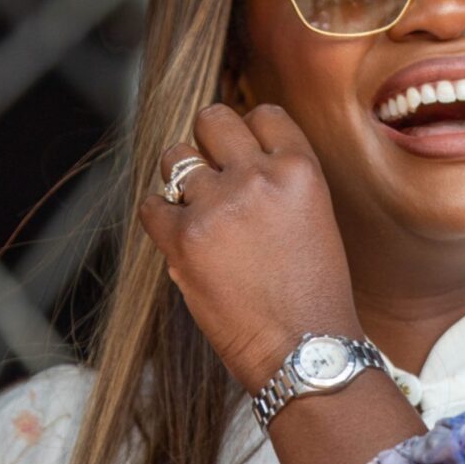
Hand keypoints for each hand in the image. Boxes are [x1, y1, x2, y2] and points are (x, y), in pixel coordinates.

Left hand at [137, 104, 361, 391]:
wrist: (303, 349)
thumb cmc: (312, 290)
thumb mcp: (314, 215)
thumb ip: (278, 178)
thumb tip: (233, 154)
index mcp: (299, 168)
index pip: (261, 114)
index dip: (247, 132)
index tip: (242, 154)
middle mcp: (258, 176)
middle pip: (212, 119)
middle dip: (208, 141)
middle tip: (211, 171)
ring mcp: (217, 205)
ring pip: (174, 156)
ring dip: (181, 178)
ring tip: (196, 209)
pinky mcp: (182, 239)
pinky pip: (151, 204)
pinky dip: (160, 217)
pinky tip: (179, 236)